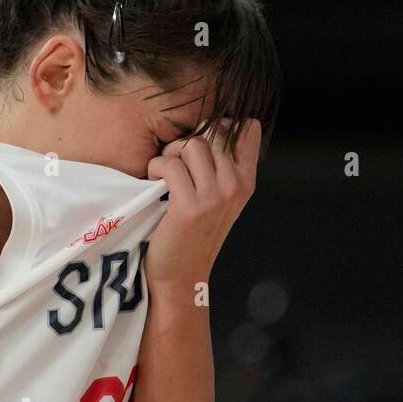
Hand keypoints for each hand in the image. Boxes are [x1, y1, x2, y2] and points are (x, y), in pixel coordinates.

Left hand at [145, 119, 260, 289]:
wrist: (180, 276)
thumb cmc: (193, 235)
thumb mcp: (219, 200)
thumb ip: (222, 167)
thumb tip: (211, 126)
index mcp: (246, 181)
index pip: (247, 128)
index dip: (221, 125)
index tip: (202, 144)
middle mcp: (235, 186)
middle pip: (213, 131)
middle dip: (188, 141)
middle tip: (175, 163)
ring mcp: (215, 197)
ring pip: (192, 144)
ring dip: (171, 153)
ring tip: (165, 174)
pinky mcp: (190, 206)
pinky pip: (170, 164)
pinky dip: (156, 168)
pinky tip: (155, 183)